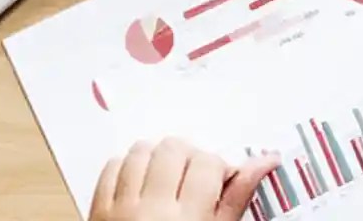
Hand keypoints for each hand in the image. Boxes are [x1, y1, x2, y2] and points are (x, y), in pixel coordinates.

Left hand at [89, 138, 279, 220]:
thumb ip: (238, 196)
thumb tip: (263, 162)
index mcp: (189, 218)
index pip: (208, 162)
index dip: (218, 166)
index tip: (219, 178)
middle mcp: (153, 210)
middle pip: (173, 149)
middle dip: (189, 157)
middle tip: (194, 177)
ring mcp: (122, 208)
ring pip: (140, 151)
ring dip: (157, 157)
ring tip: (168, 177)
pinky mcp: (99, 210)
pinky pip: (112, 167)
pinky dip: (128, 167)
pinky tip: (141, 182)